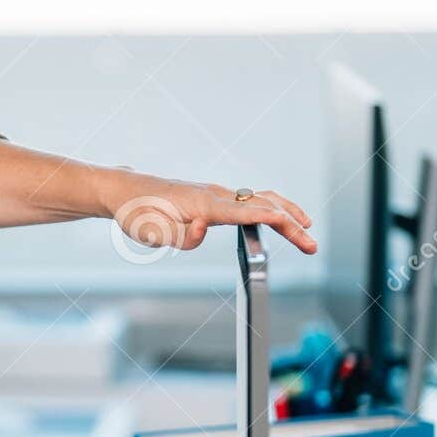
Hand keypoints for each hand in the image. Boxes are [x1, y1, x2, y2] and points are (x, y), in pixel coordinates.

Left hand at [103, 173, 316, 254]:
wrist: (124, 191)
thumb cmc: (137, 212)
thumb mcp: (152, 233)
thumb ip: (181, 235)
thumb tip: (204, 228)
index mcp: (204, 203)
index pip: (248, 212)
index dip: (277, 221)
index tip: (300, 231)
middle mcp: (215, 194)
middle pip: (263, 204)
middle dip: (291, 223)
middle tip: (312, 245)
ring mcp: (215, 193)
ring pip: (260, 197)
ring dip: (286, 212)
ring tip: (306, 227)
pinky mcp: (212, 196)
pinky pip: (250, 199)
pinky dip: (271, 206)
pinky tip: (278, 216)